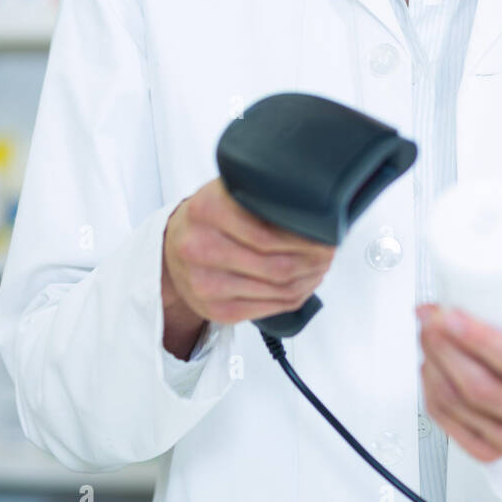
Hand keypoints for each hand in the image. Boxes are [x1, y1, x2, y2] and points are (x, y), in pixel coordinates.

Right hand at [161, 178, 335, 356]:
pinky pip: (272, 308)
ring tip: (321, 264)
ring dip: (310, 278)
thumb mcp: (228, 190)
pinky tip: (304, 282)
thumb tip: (315, 203)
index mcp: (206, 211)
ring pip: (280, 290)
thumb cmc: (210, 216)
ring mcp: (205, 285)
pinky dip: (296, 296)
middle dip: (315, 259)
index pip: (269, 233)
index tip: (327, 231)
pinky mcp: (216, 312)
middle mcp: (200, 249)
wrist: (172, 248)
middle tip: (330, 249)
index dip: (306, 237)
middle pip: (278, 266)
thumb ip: (261, 194)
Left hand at [416, 251, 501, 469]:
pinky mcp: (491, 449)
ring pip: (460, 406)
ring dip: (433, 365)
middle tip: (429, 317)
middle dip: (445, 349)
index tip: (451, 314)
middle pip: (481, 389)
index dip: (479, 339)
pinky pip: (449, 424)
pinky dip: (430, 391)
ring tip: (427, 334)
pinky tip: (430, 366)